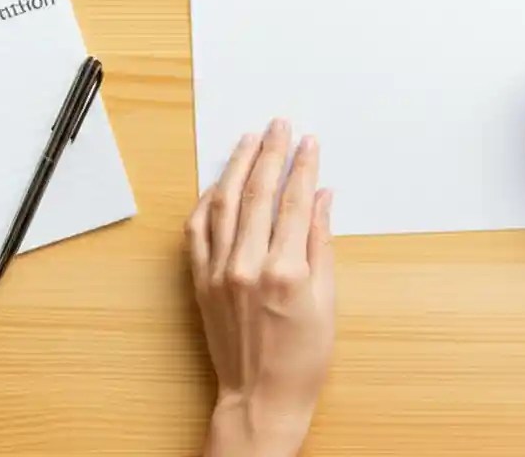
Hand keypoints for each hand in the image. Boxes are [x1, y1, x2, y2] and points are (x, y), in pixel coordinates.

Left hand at [186, 118, 334, 456]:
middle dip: (270, 153)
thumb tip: (324, 199)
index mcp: (286, 271)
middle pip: (258, 193)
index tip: (309, 142)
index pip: (296, 201)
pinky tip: (218, 183)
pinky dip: (207, 201)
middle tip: (279, 126)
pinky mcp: (200, 282)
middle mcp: (248, 265)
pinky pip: (198, 230)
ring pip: (223, 203)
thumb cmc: (302, 360)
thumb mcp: (327, 301)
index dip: (304, 166)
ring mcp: (219, 272)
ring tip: (249, 140)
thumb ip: (322, 243)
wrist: (261, 399)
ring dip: (236, 166)